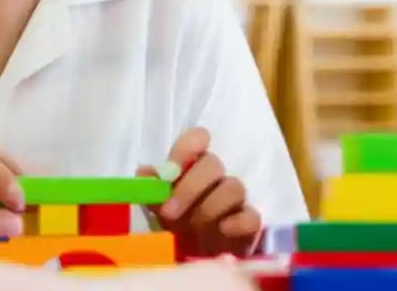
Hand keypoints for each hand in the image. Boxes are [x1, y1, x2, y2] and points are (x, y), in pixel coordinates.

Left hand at [137, 127, 261, 258]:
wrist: (197, 258)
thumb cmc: (178, 225)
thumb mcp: (160, 208)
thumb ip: (153, 191)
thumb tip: (144, 174)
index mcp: (194, 166)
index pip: (198, 138)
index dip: (186, 148)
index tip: (170, 172)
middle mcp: (217, 177)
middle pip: (213, 164)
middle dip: (190, 187)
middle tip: (169, 212)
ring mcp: (236, 200)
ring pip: (234, 187)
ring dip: (209, 208)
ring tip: (192, 229)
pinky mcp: (250, 223)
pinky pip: (252, 216)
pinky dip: (238, 222)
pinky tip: (222, 230)